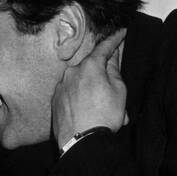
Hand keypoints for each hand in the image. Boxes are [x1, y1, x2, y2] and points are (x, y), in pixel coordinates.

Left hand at [51, 28, 126, 147]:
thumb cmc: (103, 116)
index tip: (121, 33)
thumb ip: (114, 70)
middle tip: (113, 88)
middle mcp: (71, 72)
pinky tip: (87, 111)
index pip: (104, 47)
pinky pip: (70, 93)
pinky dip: (79, 98)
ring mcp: (60, 86)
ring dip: (91, 89)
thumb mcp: (119, 91)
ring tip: (102, 108)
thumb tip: (112, 57)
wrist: (81, 142)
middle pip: (90, 67)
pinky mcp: (55, 101)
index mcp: (89, 66)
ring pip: (80, 82)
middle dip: (102, 73)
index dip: (115, 39)